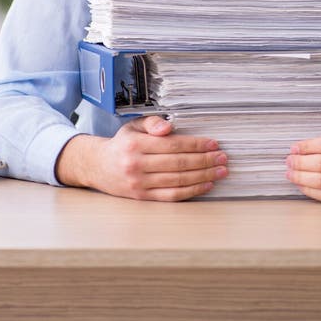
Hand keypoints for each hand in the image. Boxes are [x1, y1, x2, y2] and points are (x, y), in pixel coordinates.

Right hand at [55, 115, 227, 200]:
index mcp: (135, 144)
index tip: (214, 144)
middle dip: (204, 161)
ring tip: (220, 172)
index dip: (196, 144)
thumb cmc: (122, 144)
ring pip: (177, 181)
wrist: (97, 166)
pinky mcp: (142, 198)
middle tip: (223, 158)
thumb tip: (169, 127)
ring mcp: (139, 184)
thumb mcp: (133, 126)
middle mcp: (136, 165)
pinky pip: (171, 196)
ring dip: (203, 177)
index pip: (172, 145)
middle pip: (178, 164)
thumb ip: (153, 123)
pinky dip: (191, 191)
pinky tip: (206, 185)